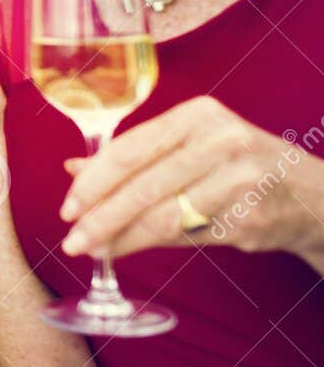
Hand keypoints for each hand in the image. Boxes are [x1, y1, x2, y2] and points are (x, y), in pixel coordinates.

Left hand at [58, 95, 323, 264]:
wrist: (309, 193)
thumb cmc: (235, 164)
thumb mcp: (187, 145)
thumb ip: (132, 156)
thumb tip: (72, 169)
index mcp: (197, 116)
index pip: (129, 150)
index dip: (93, 182)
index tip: (67, 207)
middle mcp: (221, 142)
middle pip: (143, 186)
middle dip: (101, 218)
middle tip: (72, 240)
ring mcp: (239, 180)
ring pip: (164, 216)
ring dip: (121, 238)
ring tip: (93, 250)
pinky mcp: (249, 216)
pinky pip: (187, 235)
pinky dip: (151, 245)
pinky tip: (126, 250)